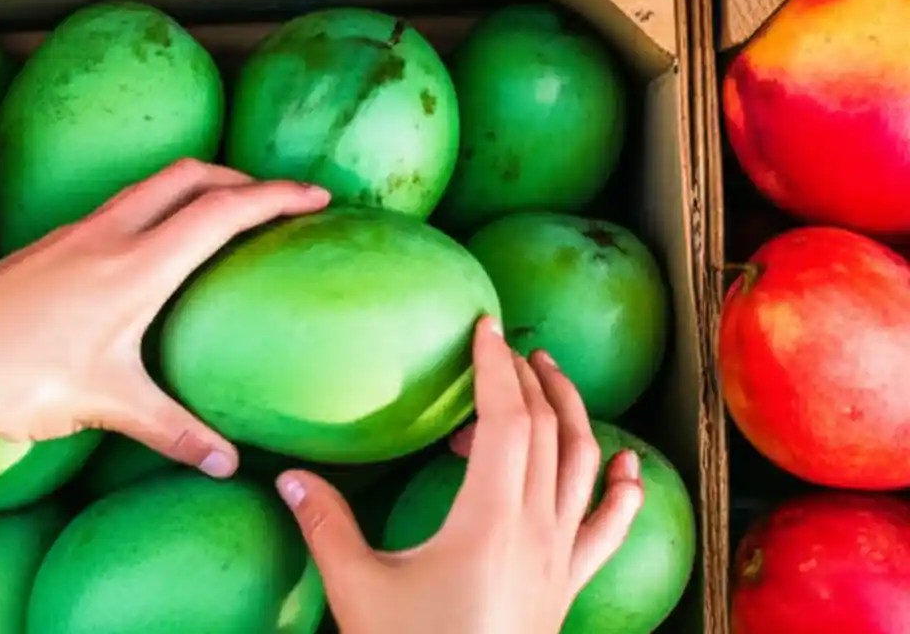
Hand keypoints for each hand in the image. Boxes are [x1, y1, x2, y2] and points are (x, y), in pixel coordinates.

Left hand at [0, 158, 330, 477]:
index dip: (276, 197)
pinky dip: (158, 208)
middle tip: (277, 202)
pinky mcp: (52, 243)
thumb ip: (172, 431)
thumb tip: (227, 463)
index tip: (316, 196)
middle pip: (189, 175)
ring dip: (196, 187)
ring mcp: (76, 232)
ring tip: (225, 217)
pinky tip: (155, 252)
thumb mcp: (105, 405)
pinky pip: (121, 206)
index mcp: (135, 266)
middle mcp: (109, 233)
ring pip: (151, 186)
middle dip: (240, 178)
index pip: (222, 211)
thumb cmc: (16, 378)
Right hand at [274, 317, 642, 633]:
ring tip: (552, 379)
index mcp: (490, 519)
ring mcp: (561, 557)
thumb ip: (326, 528)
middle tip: (505, 347)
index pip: (507, 419)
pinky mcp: (568, 584)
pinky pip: (610, 528)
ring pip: (584, 465)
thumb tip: (289, 478)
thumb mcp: (360, 591)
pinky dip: (624, 491)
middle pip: (549, 430)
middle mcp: (537, 528)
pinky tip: (629, 468)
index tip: (483, 328)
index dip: (496, 367)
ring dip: (572, 414)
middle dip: (530, 378)